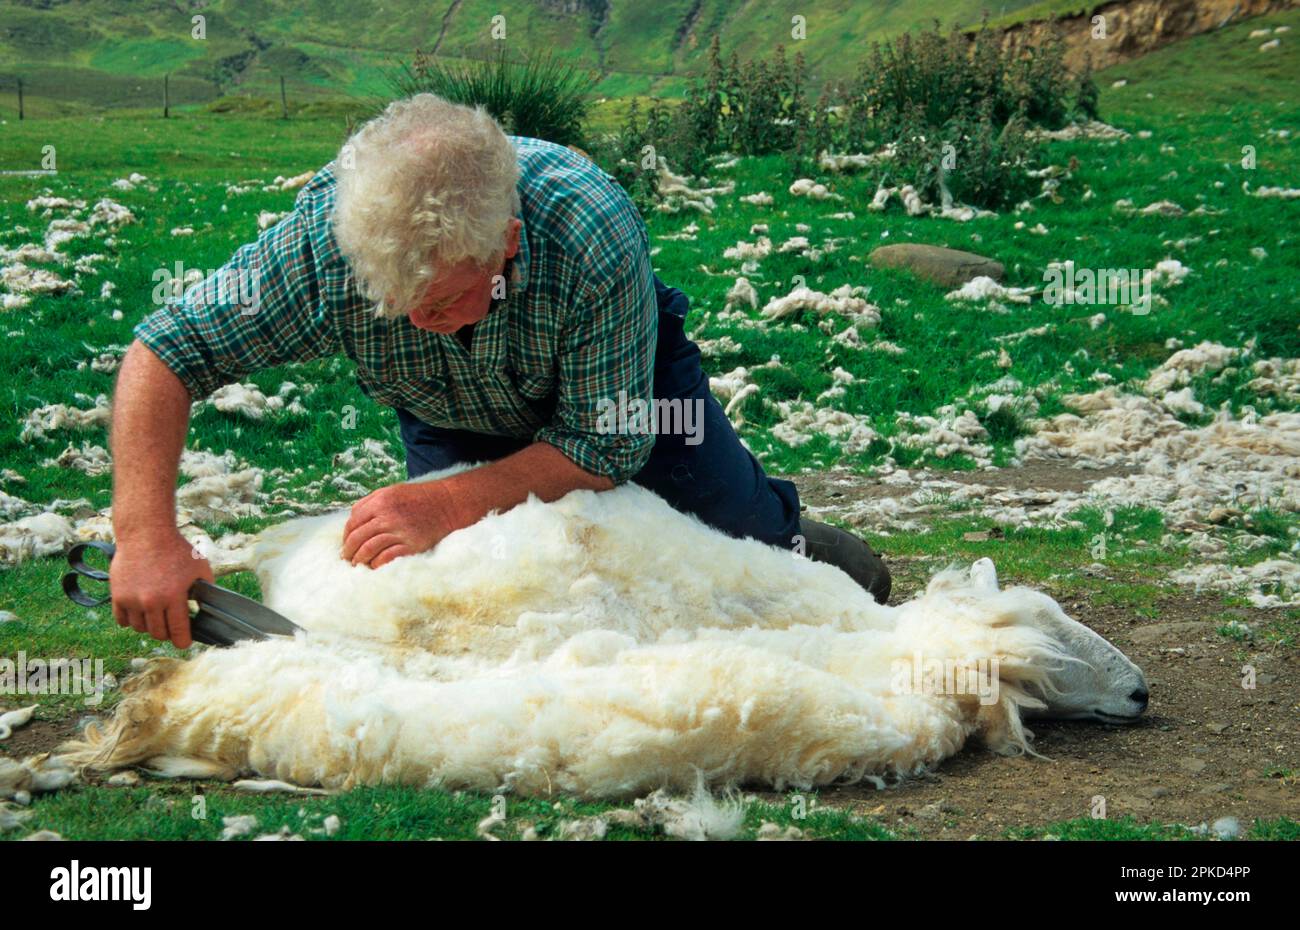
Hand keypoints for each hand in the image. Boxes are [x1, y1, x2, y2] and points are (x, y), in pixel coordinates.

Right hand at [111, 529, 213, 648]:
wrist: (146, 534)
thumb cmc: (176, 550)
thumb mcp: (200, 569)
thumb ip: (206, 591)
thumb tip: (207, 609)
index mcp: (173, 597)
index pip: (178, 632)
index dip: (183, 641)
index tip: (185, 642)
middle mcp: (151, 602)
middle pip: (158, 633)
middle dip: (168, 632)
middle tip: (172, 625)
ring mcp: (132, 600)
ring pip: (140, 628)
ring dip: (149, 625)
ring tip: (156, 615)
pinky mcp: (117, 595)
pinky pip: (122, 621)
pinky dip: (131, 620)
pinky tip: (140, 611)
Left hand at [342, 481, 457, 568]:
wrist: (447, 504)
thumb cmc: (417, 498)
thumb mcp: (391, 491)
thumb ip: (369, 503)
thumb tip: (351, 522)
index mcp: (380, 502)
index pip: (352, 523)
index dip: (346, 536)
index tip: (346, 545)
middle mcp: (387, 516)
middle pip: (357, 538)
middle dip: (348, 551)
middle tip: (347, 559)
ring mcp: (399, 532)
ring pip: (368, 550)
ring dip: (360, 560)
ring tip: (358, 565)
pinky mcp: (411, 545)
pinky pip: (386, 559)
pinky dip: (376, 564)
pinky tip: (375, 566)